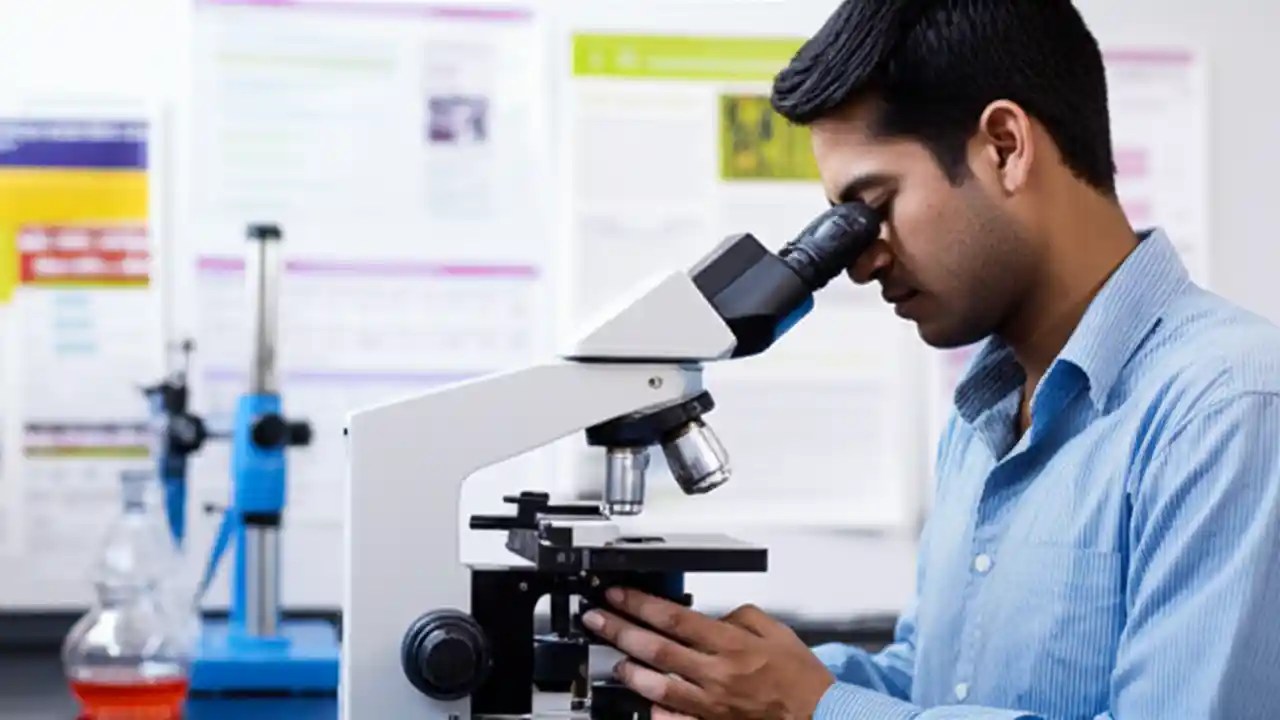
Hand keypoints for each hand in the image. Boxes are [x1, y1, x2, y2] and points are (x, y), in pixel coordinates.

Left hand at [582, 588, 834, 719]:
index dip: (640, 604)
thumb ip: (739, 616)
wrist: (819, 716)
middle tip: (597, 619)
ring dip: (630, 671)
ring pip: (658, 686)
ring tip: (614, 659)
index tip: (618, 595)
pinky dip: (657, 710)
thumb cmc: (800, 677)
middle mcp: (716, 673)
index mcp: (731, 644)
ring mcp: (711, 704)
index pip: (674, 618)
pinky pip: (675, 719)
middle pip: (656, 648)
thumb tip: (712, 616)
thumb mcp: (775, 631)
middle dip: (620, 630)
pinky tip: (643, 702)